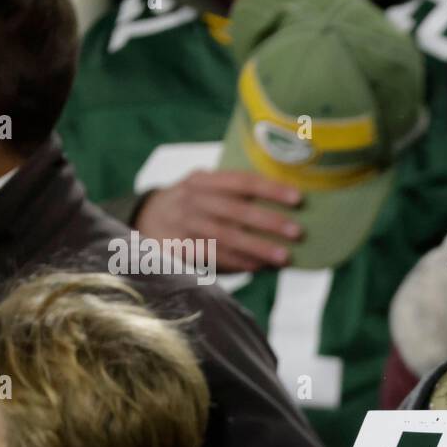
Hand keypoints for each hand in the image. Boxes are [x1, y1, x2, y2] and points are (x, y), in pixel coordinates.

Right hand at [134, 169, 303, 271]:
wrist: (147, 219)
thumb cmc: (195, 203)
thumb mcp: (207, 187)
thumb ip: (237, 192)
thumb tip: (287, 207)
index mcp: (203, 180)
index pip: (241, 181)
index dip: (270, 189)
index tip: (298, 198)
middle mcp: (192, 199)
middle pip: (234, 210)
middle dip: (268, 221)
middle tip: (297, 232)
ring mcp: (183, 225)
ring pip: (224, 236)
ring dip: (257, 247)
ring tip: (283, 257)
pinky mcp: (179, 248)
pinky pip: (212, 257)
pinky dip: (237, 262)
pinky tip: (258, 267)